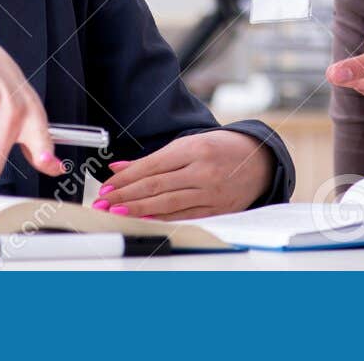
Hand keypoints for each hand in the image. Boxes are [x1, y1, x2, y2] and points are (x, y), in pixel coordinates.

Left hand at [92, 130, 273, 219]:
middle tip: (104, 202)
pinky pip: (184, 217)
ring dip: (138, 210)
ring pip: (168, 204)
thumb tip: (120, 167)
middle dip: (126, 196)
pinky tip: (144, 220)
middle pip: (156, 186)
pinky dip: (161, 219)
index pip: (152, 166)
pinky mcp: (218, 209)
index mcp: (195, 149)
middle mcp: (203, 171)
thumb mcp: (189, 144)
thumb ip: (154, 158)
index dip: (127, 178)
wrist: (259, 159)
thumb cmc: (221, 148)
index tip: (108, 186)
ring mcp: (211, 193)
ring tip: (117, 212)